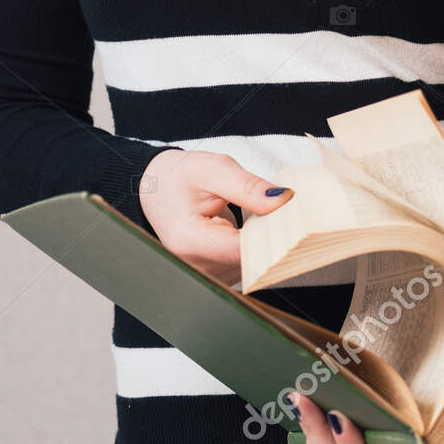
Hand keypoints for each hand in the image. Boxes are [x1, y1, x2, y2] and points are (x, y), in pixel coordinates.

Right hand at [139, 149, 293, 286]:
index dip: (273, 236)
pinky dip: (253, 248)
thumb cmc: (179, 176)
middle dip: (270, 236)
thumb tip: (283, 199)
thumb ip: (249, 187)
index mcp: (190, 241)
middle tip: (274, 208)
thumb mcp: (214, 169)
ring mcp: (204, 273)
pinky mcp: (214, 274)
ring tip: (255, 214)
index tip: (287, 216)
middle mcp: (195, 265)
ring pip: (252, 266)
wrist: (156, 187)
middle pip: (251, 261)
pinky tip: (248, 229)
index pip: (246, 252)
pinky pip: (245, 266)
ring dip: (263, 242)